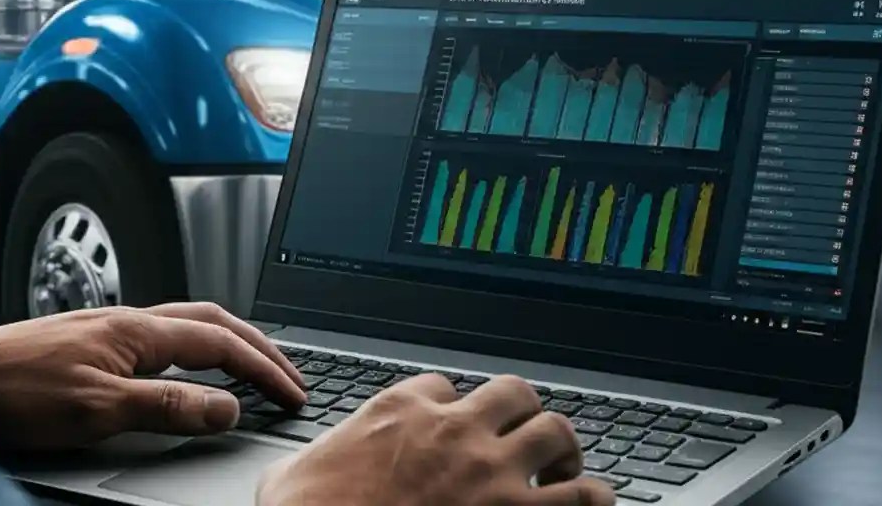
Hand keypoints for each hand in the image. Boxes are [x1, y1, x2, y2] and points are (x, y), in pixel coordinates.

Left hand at [0, 303, 305, 451]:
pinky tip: (191, 367)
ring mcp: (111, 328)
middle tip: (289, 376)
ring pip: (190, 324)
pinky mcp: (94, 341)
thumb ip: (167, 406)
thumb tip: (224, 407)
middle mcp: (130, 320)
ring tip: (254, 366)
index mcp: (139, 331)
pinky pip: (165, 335)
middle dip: (259, 348)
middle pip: (214, 322)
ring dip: (231, 343)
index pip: (221, 345)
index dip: (263, 370)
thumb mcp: (98, 409)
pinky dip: (198, 348)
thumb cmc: (16, 391)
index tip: (292, 393)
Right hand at [257, 373, 615, 505]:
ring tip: (564, 475)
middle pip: (513, 393)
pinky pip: (585, 497)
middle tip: (524, 444)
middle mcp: (453, 430)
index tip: (451, 436)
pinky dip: (594, 501)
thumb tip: (298, 471)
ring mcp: (492, 472)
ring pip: (557, 432)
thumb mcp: (287, 478)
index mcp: (400, 411)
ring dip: (563, 454)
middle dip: (522, 417)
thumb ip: (308, 460)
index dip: (450, 411)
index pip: (442, 387)